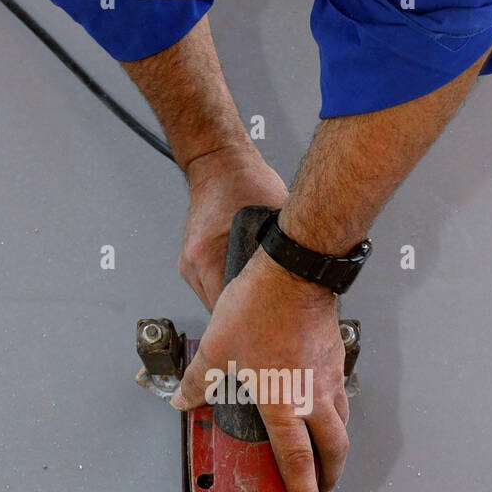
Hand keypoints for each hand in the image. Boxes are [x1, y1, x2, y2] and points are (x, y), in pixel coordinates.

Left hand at [171, 247, 349, 491]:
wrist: (294, 272)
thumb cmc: (259, 308)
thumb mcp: (217, 348)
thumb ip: (199, 380)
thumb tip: (182, 398)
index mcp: (282, 406)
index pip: (297, 464)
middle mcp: (312, 399)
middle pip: (333, 453)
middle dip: (329, 479)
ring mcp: (328, 379)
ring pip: (341, 426)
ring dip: (336, 449)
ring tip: (326, 458)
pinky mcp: (335, 359)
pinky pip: (340, 397)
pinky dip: (335, 414)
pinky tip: (323, 409)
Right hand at [180, 142, 287, 309]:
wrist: (220, 164)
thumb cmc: (246, 182)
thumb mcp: (274, 221)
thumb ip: (281, 256)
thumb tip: (301, 282)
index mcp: (207, 254)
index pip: (226, 308)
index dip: (250, 320)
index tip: (267, 328)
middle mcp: (194, 262)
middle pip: (219, 309)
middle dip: (244, 316)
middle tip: (269, 321)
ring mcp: (190, 263)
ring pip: (215, 301)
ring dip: (235, 305)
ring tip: (259, 305)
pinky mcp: (192, 261)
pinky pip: (211, 286)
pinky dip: (228, 290)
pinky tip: (247, 287)